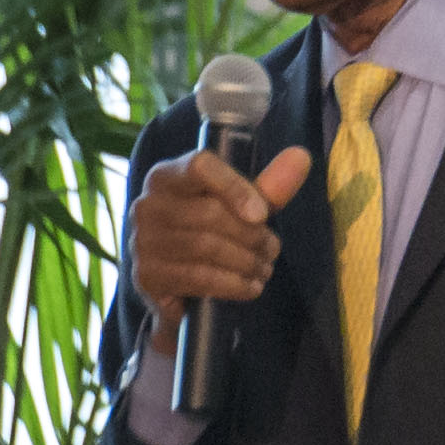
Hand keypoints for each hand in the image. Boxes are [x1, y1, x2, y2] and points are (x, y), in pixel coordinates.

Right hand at [130, 143, 313, 334]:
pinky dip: (232, 284)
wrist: (174, 282)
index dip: (235, 187)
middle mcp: (148, 204)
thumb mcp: (239, 208)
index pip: (200, 166)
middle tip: (272, 250)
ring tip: (264, 268)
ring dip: (246, 262)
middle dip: (252, 235)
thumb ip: (268, 186)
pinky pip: (198, 277)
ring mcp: (143, 241)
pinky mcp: (147, 276)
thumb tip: (301, 157)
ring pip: (206, 247)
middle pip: (210, 213)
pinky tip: (249, 287)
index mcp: (168, 176)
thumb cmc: (208, 233)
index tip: (263, 214)